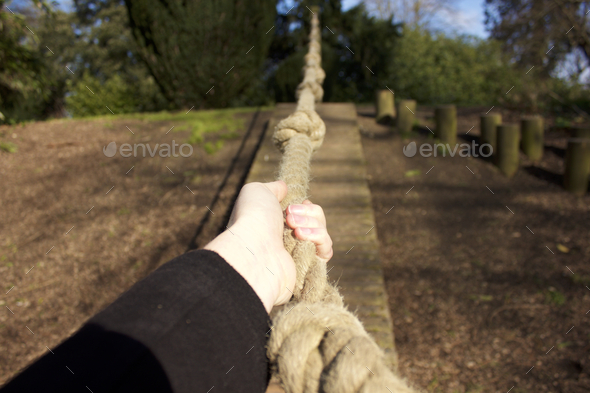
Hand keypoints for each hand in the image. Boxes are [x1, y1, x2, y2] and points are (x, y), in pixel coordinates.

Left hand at [204, 181, 332, 312]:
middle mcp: (287, 239)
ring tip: (294, 230)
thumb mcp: (257, 191)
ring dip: (312, 224)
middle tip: (289, 216)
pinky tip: (302, 237)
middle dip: (308, 212)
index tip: (299, 203)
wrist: (254, 251)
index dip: (306, 206)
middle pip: (317, 219)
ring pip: (322, 232)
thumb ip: (273, 188)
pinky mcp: (310, 267)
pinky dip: (319, 238)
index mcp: (276, 223)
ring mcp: (299, 253)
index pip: (303, 213)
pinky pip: (326, 249)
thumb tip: (284, 186)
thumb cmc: (253, 219)